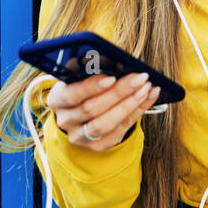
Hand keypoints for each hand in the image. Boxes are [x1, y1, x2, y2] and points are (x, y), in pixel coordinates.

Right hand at [45, 72, 160, 150]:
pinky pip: (120, 129)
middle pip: (92, 109)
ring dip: (130, 104)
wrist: (80, 116)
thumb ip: (92, 72)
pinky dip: (138, 111)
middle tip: (140, 78)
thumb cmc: (84, 89)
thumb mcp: (80, 78)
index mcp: (57, 99)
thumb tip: (118, 62)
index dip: (91, 87)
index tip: (112, 77)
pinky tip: (149, 97)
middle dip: (119, 92)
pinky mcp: (97, 145)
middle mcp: (66, 120)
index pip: (71, 94)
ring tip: (146, 88)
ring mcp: (80, 136)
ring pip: (106, 123)